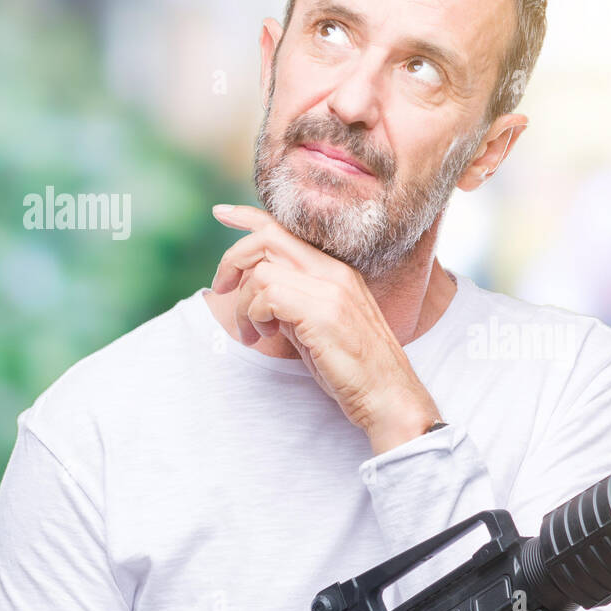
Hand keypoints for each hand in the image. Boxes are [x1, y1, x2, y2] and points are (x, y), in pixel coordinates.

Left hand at [210, 204, 440, 453]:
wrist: (388, 396)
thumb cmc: (353, 369)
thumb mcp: (318, 325)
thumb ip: (293, 301)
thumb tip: (257, 292)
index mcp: (337, 271)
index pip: (286, 227)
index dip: (248, 217)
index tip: (221, 214)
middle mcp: (335, 272)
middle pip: (268, 238)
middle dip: (232, 260)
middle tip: (221, 289)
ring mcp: (331, 290)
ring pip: (262, 271)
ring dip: (244, 304)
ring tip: (252, 333)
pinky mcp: (323, 312)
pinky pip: (268, 295)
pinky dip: (255, 315)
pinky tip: (264, 336)